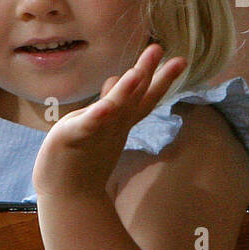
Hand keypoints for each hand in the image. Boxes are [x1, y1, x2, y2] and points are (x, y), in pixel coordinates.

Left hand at [33, 43, 186, 199]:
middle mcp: (113, 125)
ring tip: (137, 72)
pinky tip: (106, 106)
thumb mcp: (97, 123)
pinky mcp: (74, 137)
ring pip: (114, 108)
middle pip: (135, 98)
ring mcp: (96, 131)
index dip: (161, 79)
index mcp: (119, 122)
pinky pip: (88, 124)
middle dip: (150, 76)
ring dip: (126, 91)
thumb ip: (108, 103)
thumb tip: (116, 80)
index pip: (143, 97)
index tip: (179, 60)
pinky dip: (98, 115)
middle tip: (168, 54)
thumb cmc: (81, 158)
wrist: (69, 196)